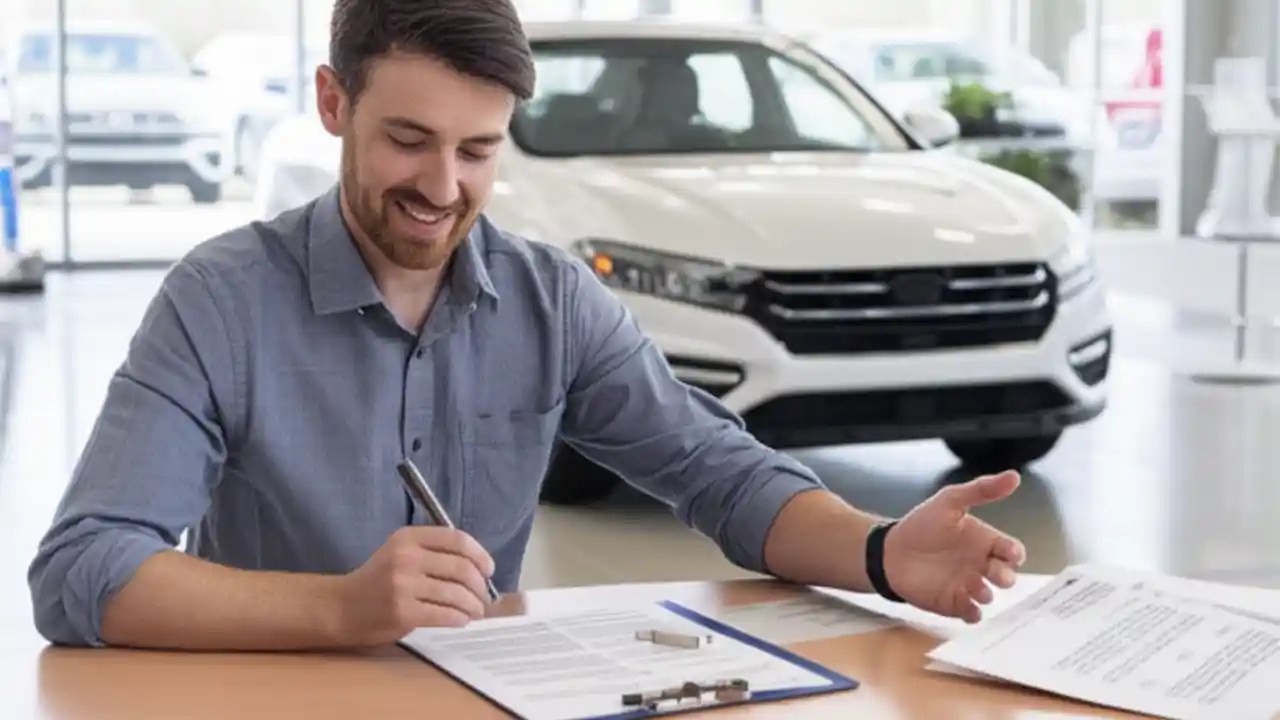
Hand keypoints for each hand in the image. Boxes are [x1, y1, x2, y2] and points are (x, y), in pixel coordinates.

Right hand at [334, 526, 495, 645]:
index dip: (480, 555)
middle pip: (462, 568)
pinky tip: (461, 620)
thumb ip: (432, 552)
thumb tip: (477, 566)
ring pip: (456, 594)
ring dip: (473, 605)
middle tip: (483, 597)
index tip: (488, 569)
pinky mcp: (403, 612)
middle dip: (480, 586)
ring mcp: (404, 585)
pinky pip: (445, 614)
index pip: (457, 539)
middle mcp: (406, 557)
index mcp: (408, 538)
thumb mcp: (400, 552)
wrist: (342, 607)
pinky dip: (459, 618)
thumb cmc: (377, 580)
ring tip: (475, 611)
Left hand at [882, 470, 1026, 623]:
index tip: (1009, 552)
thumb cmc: (922, 525)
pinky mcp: (953, 603)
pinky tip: (967, 607)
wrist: (890, 550)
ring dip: (987, 594)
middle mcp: (981, 565)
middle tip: (995, 573)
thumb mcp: (950, 501)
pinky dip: (974, 614)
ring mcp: (968, 585)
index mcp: (985, 541)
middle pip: (1006, 575)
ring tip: (976, 588)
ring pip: (990, 596)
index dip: (1015, 553)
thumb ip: (981, 490)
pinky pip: (972, 614)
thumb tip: (1014, 476)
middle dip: (1006, 576)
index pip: (1012, 551)